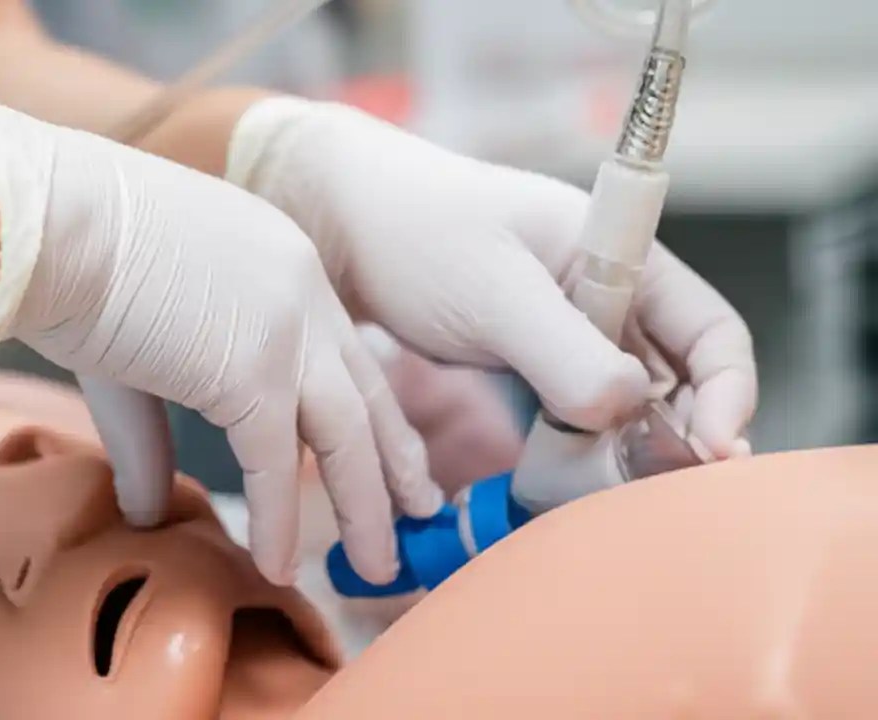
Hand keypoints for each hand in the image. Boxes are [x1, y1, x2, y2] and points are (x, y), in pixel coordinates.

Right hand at [5, 109, 443, 585]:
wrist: (46, 222)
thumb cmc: (72, 264)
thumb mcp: (135, 351)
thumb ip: (152, 437)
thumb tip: (145, 509)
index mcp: (282, 264)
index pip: (343, 351)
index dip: (371, 408)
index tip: (392, 453)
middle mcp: (302, 290)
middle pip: (365, 393)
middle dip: (396, 461)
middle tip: (421, 511)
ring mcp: (286, 328)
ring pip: (346, 435)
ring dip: (365, 508)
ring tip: (378, 567)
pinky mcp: (253, 369)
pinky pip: (276, 463)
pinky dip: (280, 521)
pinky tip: (279, 568)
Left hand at [228, 99, 755, 457]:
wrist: (338, 224)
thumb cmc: (416, 232)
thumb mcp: (495, 292)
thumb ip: (567, 353)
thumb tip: (629, 411)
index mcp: (619, 255)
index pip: (711, 330)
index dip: (728, 392)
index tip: (714, 449)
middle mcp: (605, 293)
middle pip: (677, 377)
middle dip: (680, 435)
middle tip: (659, 493)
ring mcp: (566, 327)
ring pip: (624, 401)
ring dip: (625, 449)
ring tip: (608, 494)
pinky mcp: (527, 356)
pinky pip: (572, 410)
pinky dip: (576, 446)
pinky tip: (562, 480)